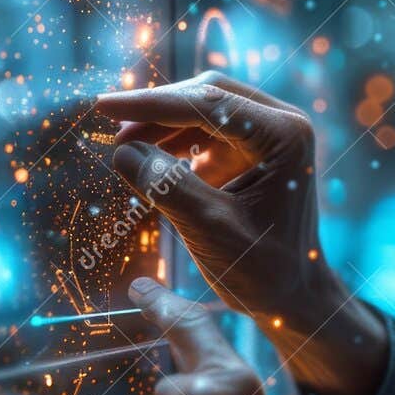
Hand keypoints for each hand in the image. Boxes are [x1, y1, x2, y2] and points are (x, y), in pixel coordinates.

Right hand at [96, 71, 329, 324]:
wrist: (293, 297)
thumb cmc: (263, 271)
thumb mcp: (211, 231)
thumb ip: (169, 189)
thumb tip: (123, 153)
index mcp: (285, 136)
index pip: (208, 103)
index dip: (151, 104)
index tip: (101, 105)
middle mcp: (283, 124)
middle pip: (207, 96)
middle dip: (156, 112)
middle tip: (112, 131)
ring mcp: (270, 134)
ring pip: (204, 111)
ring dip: (163, 127)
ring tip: (125, 151)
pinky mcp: (256, 150)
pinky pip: (208, 131)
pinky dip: (176, 143)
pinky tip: (150, 164)